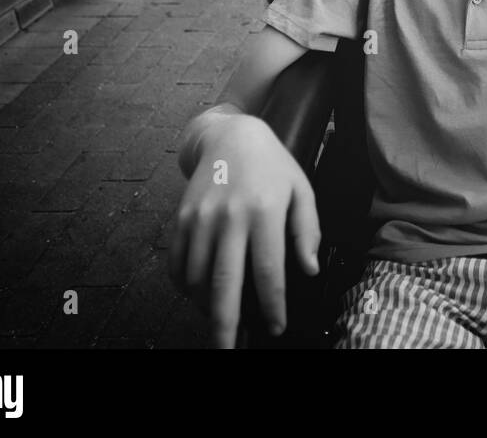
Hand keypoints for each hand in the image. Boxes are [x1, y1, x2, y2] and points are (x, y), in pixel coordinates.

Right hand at [169, 113, 320, 347]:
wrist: (229, 136)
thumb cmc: (273, 166)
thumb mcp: (301, 190)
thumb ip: (307, 230)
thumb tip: (309, 270)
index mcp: (264, 211)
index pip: (268, 271)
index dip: (272, 305)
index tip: (276, 327)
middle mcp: (229, 217)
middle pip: (224, 283)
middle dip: (225, 324)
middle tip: (228, 351)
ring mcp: (200, 218)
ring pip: (197, 278)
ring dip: (206, 307)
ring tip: (219, 321)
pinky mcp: (180, 219)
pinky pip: (177, 264)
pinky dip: (185, 287)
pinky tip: (198, 296)